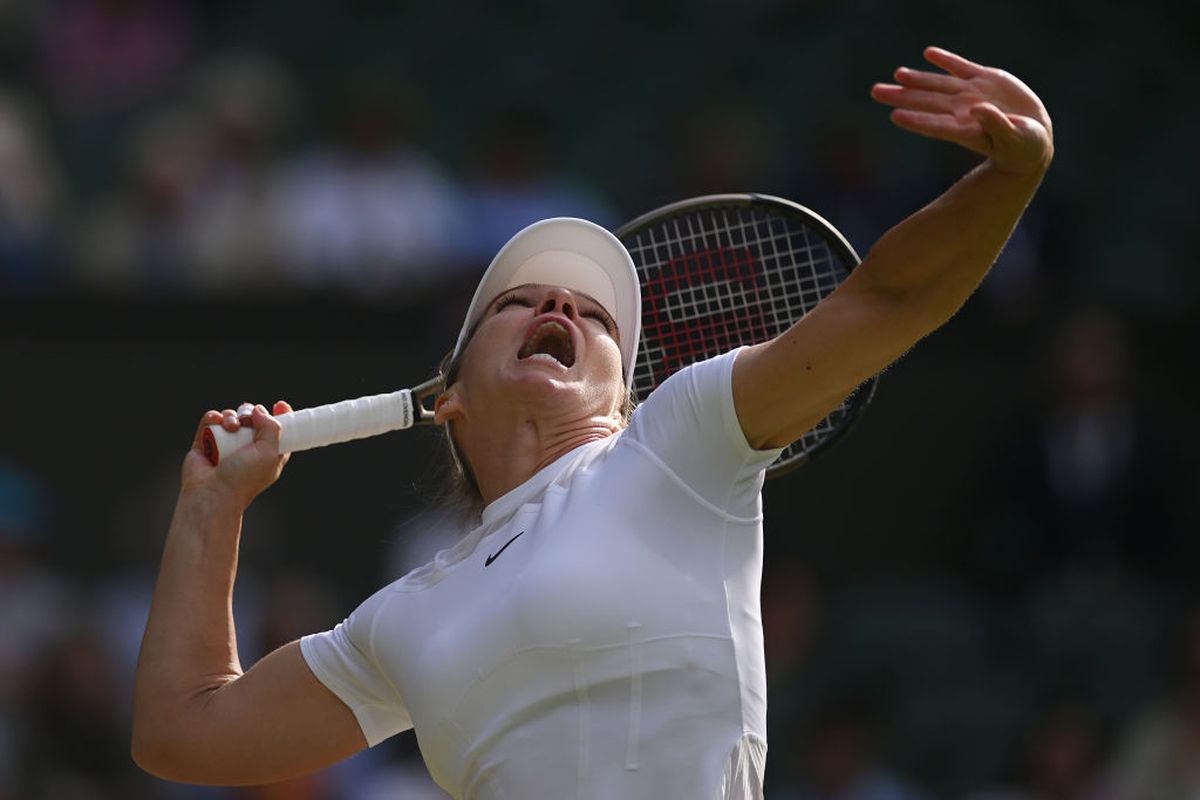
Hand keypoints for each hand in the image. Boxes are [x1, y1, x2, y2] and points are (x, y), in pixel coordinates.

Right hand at [181, 401, 292, 510]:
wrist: (212, 492)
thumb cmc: (243, 479)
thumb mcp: (270, 453)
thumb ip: (272, 427)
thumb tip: (259, 410)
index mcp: (267, 454)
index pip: (277, 430)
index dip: (280, 416)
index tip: (279, 405)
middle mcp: (247, 448)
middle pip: (252, 418)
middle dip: (251, 413)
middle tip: (249, 421)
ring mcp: (226, 444)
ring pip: (231, 417)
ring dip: (232, 417)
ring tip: (232, 429)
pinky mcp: (206, 441)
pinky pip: (211, 420)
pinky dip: (214, 418)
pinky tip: (217, 424)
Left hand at [871, 47, 1052, 175]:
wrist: (1032, 137)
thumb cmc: (1022, 147)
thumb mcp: (1014, 138)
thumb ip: (996, 125)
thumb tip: (979, 110)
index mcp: (967, 130)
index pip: (935, 125)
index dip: (916, 120)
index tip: (894, 116)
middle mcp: (964, 111)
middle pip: (927, 102)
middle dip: (901, 96)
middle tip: (874, 92)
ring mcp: (972, 93)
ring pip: (939, 84)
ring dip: (917, 79)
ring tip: (897, 74)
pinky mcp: (986, 79)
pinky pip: (961, 67)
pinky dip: (946, 60)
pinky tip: (928, 53)